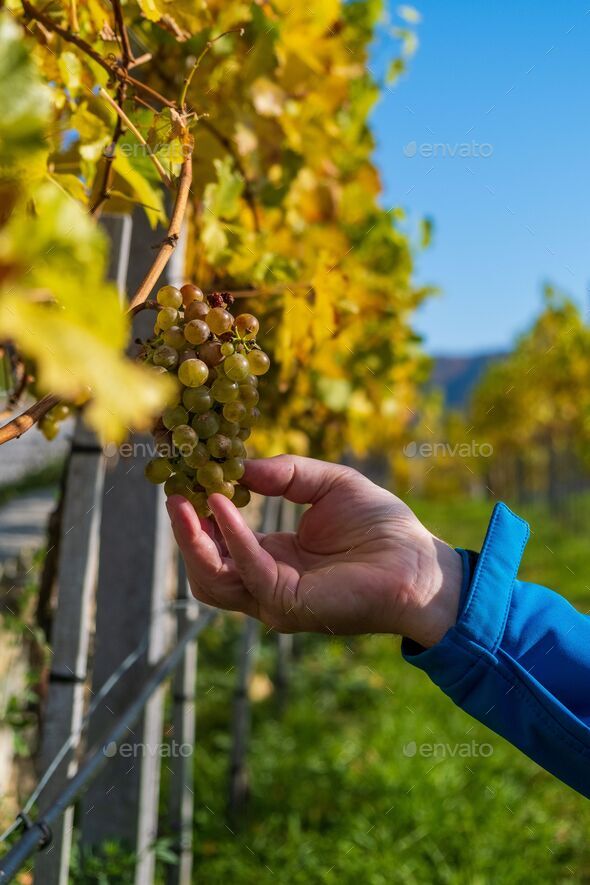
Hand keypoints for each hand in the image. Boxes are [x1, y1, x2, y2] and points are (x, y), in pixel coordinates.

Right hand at [166, 455, 461, 647]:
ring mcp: (275, 599)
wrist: (420, 563)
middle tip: (174, 494)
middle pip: (207, 568)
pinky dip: (231, 536)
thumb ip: (286, 474)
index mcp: (275, 558)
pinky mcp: (289, 604)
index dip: (201, 516)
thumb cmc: (382, 527)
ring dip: (193, 541)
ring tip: (184, 501)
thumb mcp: (328, 484)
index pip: (222, 545)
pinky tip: (222, 504)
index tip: (187, 480)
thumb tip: (240, 469)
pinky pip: (248, 571)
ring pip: (213, 580)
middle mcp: (268, 583)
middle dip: (185, 534)